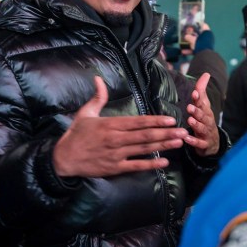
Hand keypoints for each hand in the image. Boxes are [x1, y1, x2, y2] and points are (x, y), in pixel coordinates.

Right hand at [52, 76, 187, 177]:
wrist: (63, 158)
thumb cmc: (76, 135)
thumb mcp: (85, 113)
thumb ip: (97, 97)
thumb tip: (98, 79)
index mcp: (111, 124)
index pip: (138, 122)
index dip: (155, 120)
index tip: (170, 119)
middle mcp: (116, 139)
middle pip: (145, 135)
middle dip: (165, 133)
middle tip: (182, 131)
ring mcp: (116, 154)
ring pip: (144, 149)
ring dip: (163, 145)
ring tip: (178, 142)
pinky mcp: (114, 167)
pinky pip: (135, 166)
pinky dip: (150, 164)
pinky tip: (164, 162)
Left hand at [185, 72, 219, 156]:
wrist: (213, 142)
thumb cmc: (206, 120)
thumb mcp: (204, 106)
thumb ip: (202, 91)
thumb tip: (206, 74)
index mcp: (206, 111)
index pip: (202, 103)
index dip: (199, 98)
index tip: (194, 93)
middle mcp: (207, 121)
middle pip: (203, 116)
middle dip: (197, 111)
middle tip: (189, 107)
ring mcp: (206, 133)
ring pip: (202, 128)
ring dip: (196, 124)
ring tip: (189, 120)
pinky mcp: (204, 144)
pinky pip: (199, 143)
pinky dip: (193, 141)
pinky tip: (186, 138)